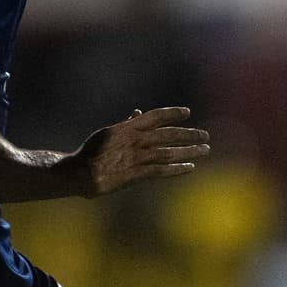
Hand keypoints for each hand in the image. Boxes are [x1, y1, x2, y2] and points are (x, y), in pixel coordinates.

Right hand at [73, 107, 210, 196]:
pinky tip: (190, 167)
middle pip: (168, 134)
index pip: (155, 116)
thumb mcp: (108, 133)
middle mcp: (135, 140)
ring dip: (189, 151)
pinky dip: (177, 168)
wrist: (81, 173)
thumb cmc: (92, 152)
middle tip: (205, 135)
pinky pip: (161, 170)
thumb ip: (126, 124)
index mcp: (127, 128)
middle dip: (189, 134)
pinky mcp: (136, 174)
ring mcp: (136, 157)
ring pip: (169, 152)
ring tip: (204, 149)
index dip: (172, 113)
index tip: (187, 113)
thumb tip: (138, 113)